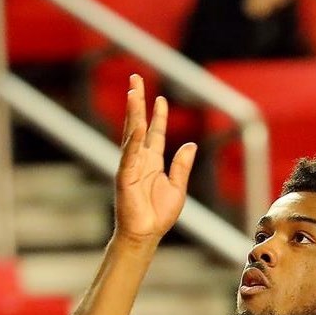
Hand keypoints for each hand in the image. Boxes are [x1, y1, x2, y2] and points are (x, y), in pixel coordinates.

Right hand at [114, 75, 196, 244]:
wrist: (146, 235)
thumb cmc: (159, 215)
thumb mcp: (178, 187)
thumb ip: (182, 165)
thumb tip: (191, 144)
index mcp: (153, 162)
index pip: (155, 133)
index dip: (157, 115)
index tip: (160, 98)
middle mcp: (140, 160)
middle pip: (138, 125)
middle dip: (137, 103)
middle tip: (135, 80)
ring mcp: (130, 166)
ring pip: (131, 134)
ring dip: (132, 114)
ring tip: (133, 93)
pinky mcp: (124, 177)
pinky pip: (128, 156)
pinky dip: (132, 141)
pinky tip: (136, 127)